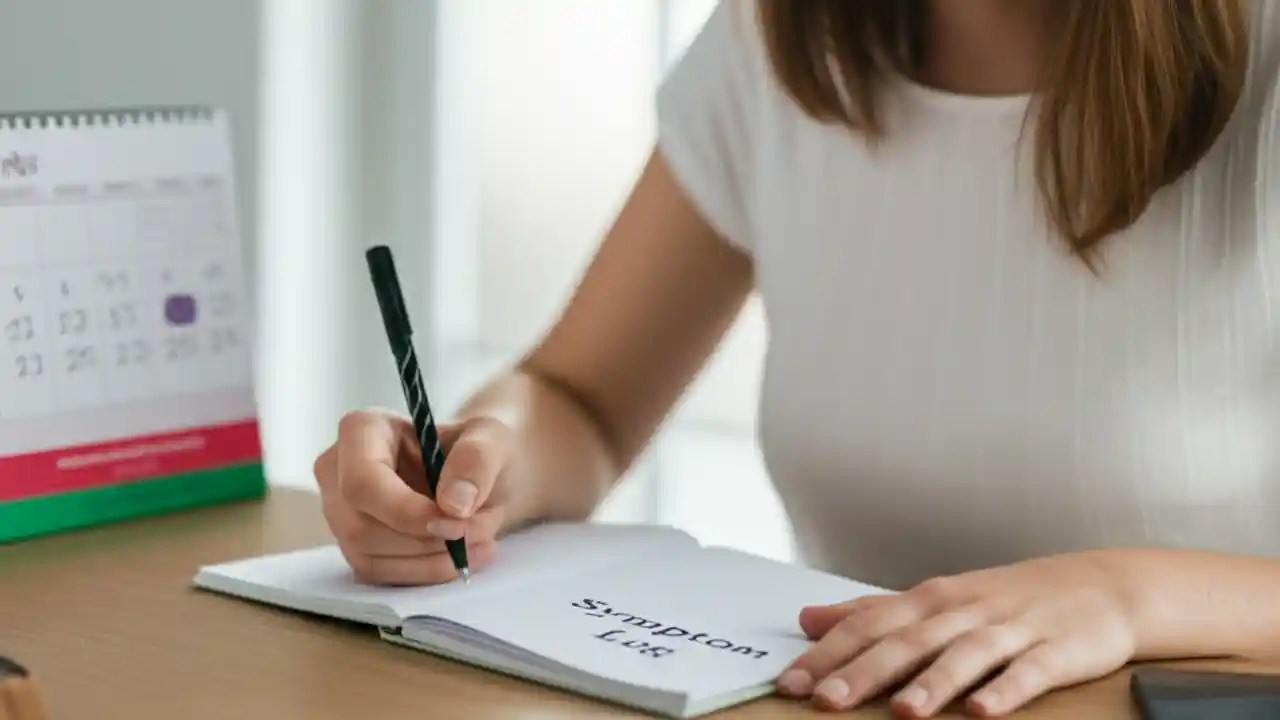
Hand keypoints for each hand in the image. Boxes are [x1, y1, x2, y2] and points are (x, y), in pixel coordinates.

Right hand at [314, 408, 523, 584]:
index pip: (362, 483)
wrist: (480, 477)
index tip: (456, 521)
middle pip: (361, 527)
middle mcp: (338, 472)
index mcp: (362, 431)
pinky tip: (463, 557)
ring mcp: (341, 513)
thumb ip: (477, 460)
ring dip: (431, 561)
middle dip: (425, 540)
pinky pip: (381, 576)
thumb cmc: (477, 450)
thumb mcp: (492, 439)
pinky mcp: (356, 548)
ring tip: (479, 542)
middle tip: (477, 531)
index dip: (406, 511)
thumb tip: (454, 504)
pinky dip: (427, 573)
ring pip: (370, 558)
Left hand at [777, 552, 1140, 716]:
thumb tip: (808, 619)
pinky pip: (1028, 673)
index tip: (792, 681)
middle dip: (865, 671)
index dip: (829, 652)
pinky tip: (983, 712)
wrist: (1103, 585)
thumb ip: (872, 611)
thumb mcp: (936, 599)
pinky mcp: (1056, 650)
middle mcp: (965, 610)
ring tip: (902, 711)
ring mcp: (1012, 629)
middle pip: (908, 640)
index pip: (869, 623)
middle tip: (828, 700)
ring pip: (965, 654)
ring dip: (933, 683)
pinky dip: (1005, 690)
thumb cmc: (1009, 598)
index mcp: (931, 598)